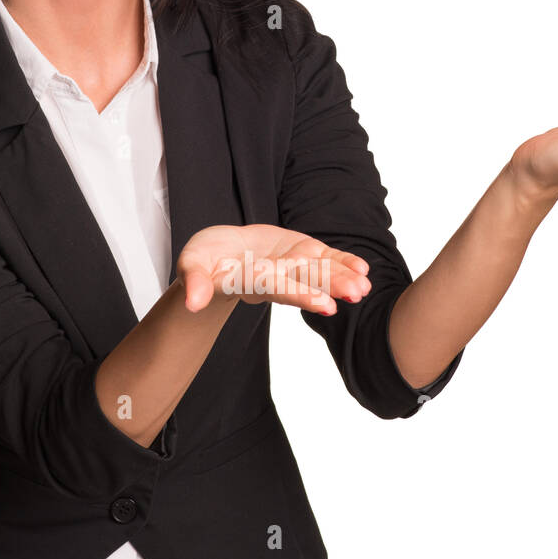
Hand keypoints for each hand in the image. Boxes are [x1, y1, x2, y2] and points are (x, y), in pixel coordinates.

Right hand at [176, 223, 371, 314]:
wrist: (220, 255)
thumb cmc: (204, 260)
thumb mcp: (193, 265)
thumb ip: (195, 282)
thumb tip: (192, 302)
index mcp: (252, 281)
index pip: (279, 288)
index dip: (302, 295)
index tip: (326, 306)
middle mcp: (277, 277)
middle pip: (306, 281)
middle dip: (331, 287)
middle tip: (357, 294)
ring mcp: (291, 265)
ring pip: (320, 271)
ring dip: (343, 278)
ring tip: (365, 286)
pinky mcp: (299, 252)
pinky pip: (324, 258)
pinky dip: (342, 262)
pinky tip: (362, 268)